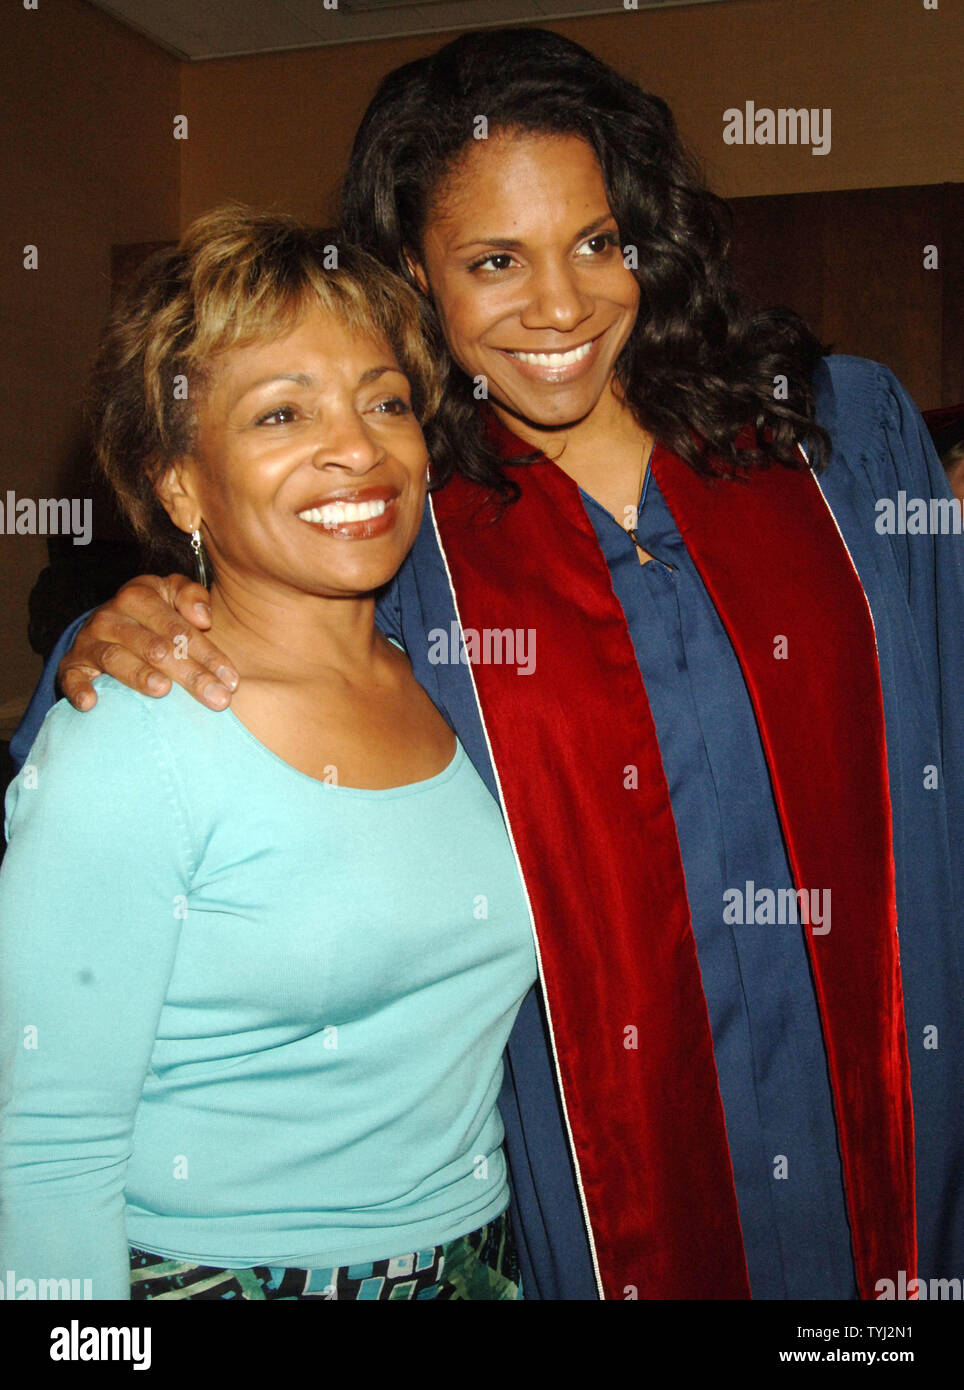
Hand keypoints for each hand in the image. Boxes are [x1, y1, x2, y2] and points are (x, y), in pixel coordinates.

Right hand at [58, 574, 238, 711]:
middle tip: (216, 699)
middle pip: (155, 647)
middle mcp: (111, 616)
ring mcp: (89, 641)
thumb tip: (203, 618)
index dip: (208, 654)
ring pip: (116, 659)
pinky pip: (72, 677)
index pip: (179, 628)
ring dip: (139, 675)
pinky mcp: (71, 665)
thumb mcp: (172, 594)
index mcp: (139, 595)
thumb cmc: (152, 613)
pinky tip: (92, 704)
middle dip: (189, 674)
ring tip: (162, 690)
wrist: (105, 622)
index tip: (231, 680)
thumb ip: (192, 596)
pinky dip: (79, 689)